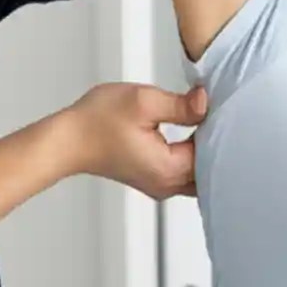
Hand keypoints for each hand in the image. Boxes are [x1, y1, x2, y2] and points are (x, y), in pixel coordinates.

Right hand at [61, 82, 206, 199]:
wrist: (66, 141)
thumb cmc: (96, 122)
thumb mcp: (143, 101)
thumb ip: (180, 104)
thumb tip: (206, 102)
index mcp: (170, 169)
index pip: (216, 152)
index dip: (221, 127)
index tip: (218, 106)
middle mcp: (168, 184)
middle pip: (212, 168)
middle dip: (219, 142)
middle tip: (218, 113)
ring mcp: (160, 184)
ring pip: (199, 172)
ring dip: (205, 148)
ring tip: (203, 120)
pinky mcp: (153, 178)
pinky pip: (185, 171)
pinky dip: (192, 153)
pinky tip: (190, 131)